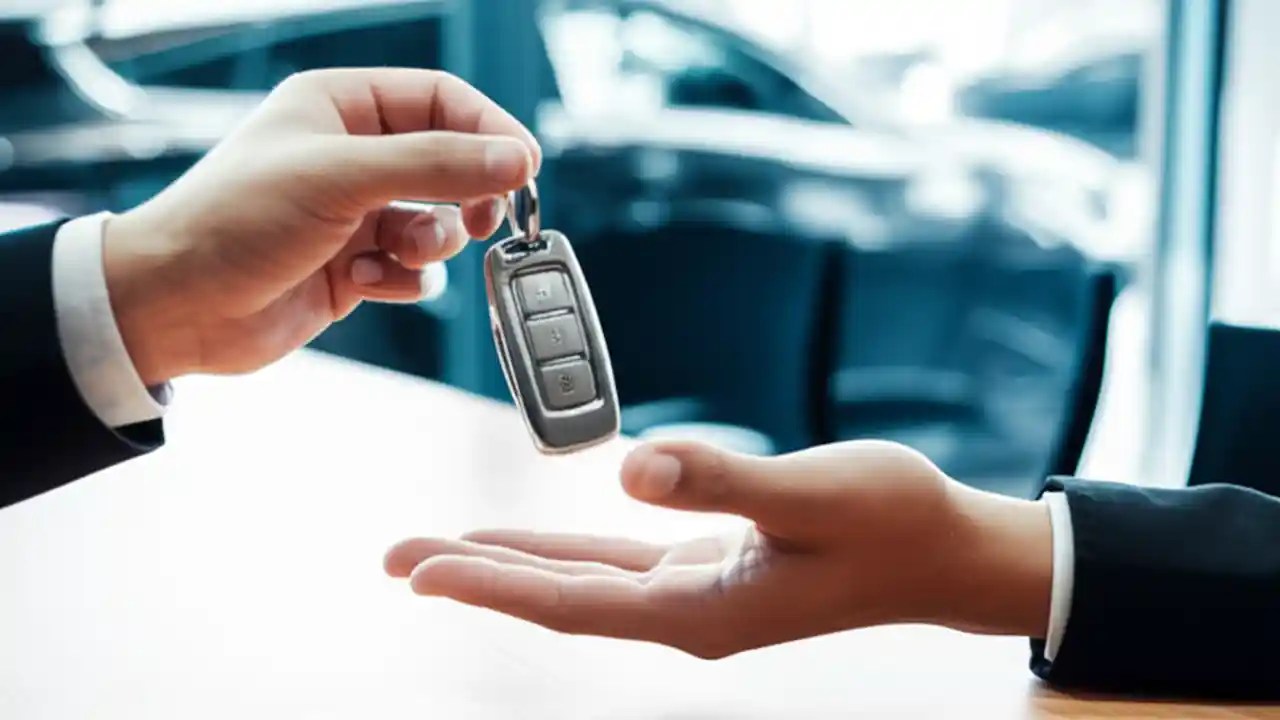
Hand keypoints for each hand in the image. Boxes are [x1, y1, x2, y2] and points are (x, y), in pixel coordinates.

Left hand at [102, 68, 540, 384]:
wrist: (175, 307)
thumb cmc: (235, 221)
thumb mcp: (342, 177)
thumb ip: (437, 165)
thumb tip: (517, 160)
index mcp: (342, 106)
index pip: (443, 100)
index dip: (489, 131)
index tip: (523, 169)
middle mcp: (353, 154)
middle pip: (451, 163)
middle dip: (466, 195)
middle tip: (478, 221)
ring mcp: (355, 213)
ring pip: (437, 222)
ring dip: (429, 244)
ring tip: (394, 254)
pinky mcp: (354, 266)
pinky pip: (414, 270)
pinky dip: (401, 281)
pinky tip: (358, 284)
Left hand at [384, 440, 1052, 657]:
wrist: (947, 552)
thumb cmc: (894, 521)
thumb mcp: (814, 492)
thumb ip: (723, 481)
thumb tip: (629, 467)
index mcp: (701, 611)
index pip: (569, 602)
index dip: (490, 584)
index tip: (417, 572)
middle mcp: (687, 614)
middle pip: (556, 598)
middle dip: (475, 578)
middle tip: (395, 561)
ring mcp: (697, 594)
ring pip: (579, 583)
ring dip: (509, 565)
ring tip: (439, 554)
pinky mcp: (711, 566)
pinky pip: (615, 562)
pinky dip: (565, 550)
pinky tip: (535, 541)